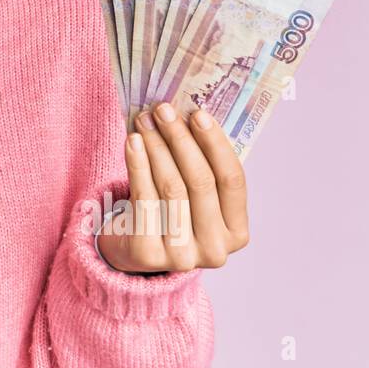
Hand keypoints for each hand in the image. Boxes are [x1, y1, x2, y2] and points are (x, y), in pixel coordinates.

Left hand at [96, 101, 249, 273]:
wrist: (131, 248)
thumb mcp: (194, 197)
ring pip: (171, 188)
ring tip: (145, 121)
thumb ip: (201, 167)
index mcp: (237, 232)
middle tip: (164, 111)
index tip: (197, 113)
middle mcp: (216, 250)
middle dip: (181, 140)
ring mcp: (183, 257)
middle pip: (201, 182)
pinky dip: (137, 165)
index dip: (215, 144)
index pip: (232, 180)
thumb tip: (188, 115)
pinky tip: (132, 143)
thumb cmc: (169, 211)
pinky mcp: (148, 255)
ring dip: (157, 147)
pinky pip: (143, 199)